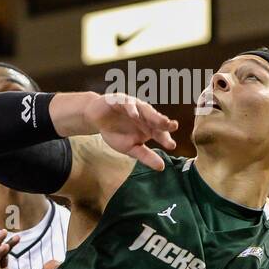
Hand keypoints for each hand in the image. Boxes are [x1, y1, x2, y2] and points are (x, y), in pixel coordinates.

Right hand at [52, 90, 176, 170]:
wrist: (95, 119)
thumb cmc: (115, 133)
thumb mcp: (130, 147)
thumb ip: (145, 155)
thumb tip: (162, 167)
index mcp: (149, 127)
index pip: (160, 133)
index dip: (166, 138)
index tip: (171, 146)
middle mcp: (144, 115)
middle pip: (157, 119)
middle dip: (165, 122)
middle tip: (173, 126)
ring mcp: (133, 106)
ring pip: (146, 109)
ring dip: (153, 114)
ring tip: (161, 120)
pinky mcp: (120, 100)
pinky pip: (127, 103)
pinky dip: (132, 108)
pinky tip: (135, 115)